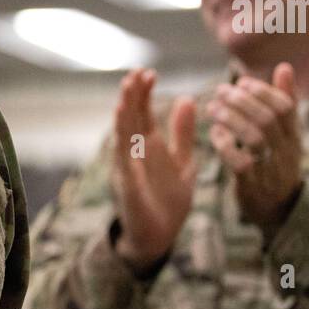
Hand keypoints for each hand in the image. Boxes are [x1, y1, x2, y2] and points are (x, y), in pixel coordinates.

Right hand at [111, 69, 197, 273]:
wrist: (158, 237)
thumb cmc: (168, 201)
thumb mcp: (183, 162)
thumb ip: (183, 133)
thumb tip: (187, 99)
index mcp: (149, 146)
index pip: (143, 113)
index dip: (145, 93)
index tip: (150, 72)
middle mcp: (134, 153)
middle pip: (131, 117)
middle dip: (133, 95)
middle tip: (137, 71)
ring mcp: (128, 167)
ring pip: (124, 133)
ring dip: (125, 110)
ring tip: (127, 88)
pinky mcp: (127, 183)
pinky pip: (122, 157)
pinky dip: (122, 138)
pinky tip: (121, 120)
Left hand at [206, 62, 301, 234]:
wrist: (277, 209)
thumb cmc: (275, 162)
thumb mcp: (285, 134)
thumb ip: (284, 102)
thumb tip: (285, 67)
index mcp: (294, 136)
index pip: (285, 108)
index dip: (263, 91)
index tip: (242, 82)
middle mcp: (286, 152)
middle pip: (267, 120)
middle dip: (242, 102)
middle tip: (220, 91)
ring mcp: (271, 170)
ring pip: (254, 138)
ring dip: (231, 119)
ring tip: (212, 108)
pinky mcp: (253, 186)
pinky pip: (240, 163)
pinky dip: (225, 145)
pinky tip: (214, 134)